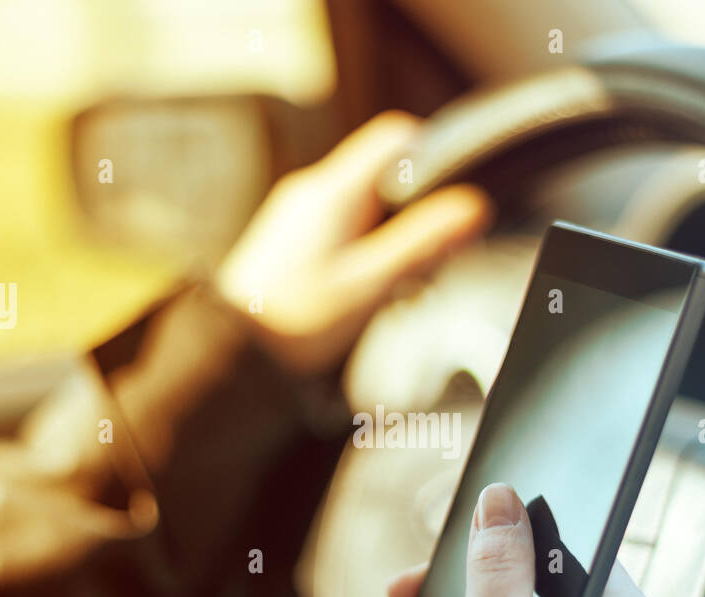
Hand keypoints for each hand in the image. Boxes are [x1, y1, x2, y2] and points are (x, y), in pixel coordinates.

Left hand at [215, 111, 491, 374]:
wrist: (232, 351)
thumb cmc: (291, 323)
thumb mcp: (369, 284)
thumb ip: (422, 243)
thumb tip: (472, 208)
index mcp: (334, 191)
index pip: (396, 137)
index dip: (435, 158)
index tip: (453, 197)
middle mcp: (312, 191)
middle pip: (385, 175)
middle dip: (415, 214)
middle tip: (426, 263)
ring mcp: (298, 213)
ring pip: (365, 205)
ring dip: (390, 240)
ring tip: (392, 288)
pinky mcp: (290, 238)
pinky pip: (342, 228)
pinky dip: (363, 252)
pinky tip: (362, 293)